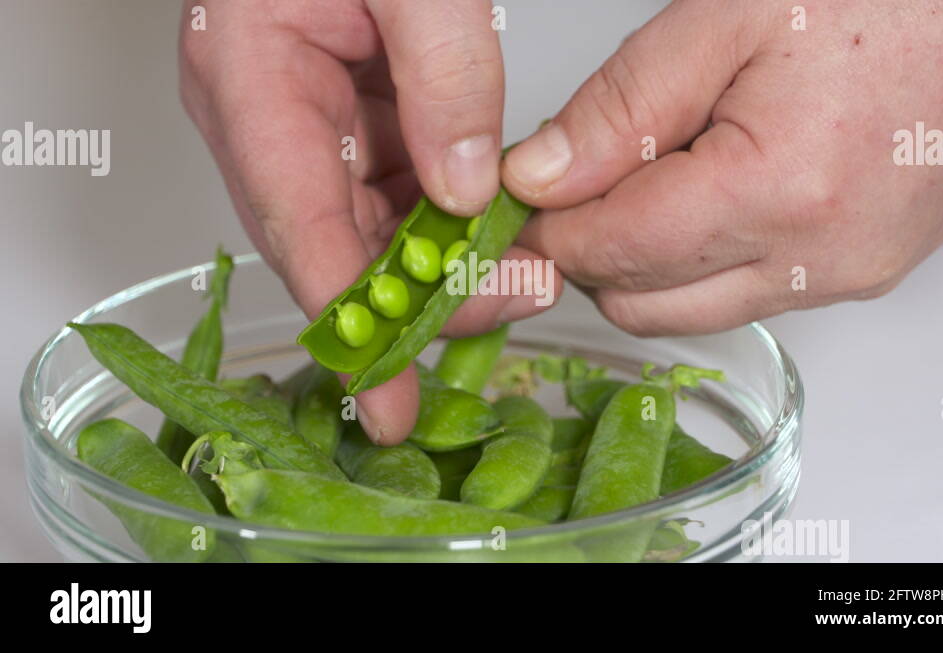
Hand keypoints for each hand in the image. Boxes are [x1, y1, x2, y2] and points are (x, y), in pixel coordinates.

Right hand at [180, 0, 559, 442]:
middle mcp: (265, 116)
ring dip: (432, 268)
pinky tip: (490, 237)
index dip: (352, 323)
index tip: (390, 394)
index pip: (301, 229)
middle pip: (331, 245)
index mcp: (249, 81)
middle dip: (410, 301)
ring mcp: (303, 121)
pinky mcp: (346, 117)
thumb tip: (467, 190)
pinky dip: (438, 224)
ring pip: (362, 228)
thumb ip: (445, 77)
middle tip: (502, 317)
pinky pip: (388, 191)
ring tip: (512, 285)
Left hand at [502, 0, 942, 334]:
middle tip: (578, 186)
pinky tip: (710, 194)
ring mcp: (850, 276)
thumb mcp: (720, 24)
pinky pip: (749, 297)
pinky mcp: (866, 275)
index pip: (617, 253)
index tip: (523, 201)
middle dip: (593, 254)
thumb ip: (618, 110)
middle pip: (645, 304)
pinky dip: (705, 261)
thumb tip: (539, 179)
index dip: (552, 231)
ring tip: (650, 180)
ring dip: (648, 263)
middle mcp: (821, 258)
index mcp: (779, 191)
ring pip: (693, 311)